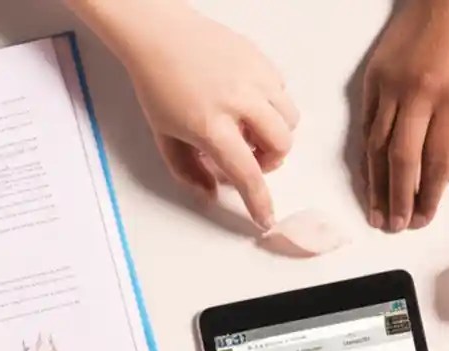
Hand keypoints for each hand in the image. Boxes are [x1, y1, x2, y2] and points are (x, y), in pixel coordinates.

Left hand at [106, 0, 297, 230]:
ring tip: (251, 129)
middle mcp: (238, 100)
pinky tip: (249, 104)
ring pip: (290, 119)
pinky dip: (272, 107)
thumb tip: (213, 194)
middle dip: (270, 161)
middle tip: (250, 157)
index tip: (265, 217)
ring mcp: (254, 77)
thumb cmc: (158, 85)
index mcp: (210, 124)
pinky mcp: (261, 60)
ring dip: (276, 134)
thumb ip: (188, 171)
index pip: (246, 173)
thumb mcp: (164, 136)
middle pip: (281, 146)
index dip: (259, 201)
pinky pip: (283, 93)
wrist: (158, 34)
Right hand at [361, 0, 448, 231]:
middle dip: (398, 198)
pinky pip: (366, 125)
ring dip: (376, 184)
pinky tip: (368, 177)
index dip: (429, 195)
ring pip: (377, 146)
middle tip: (396, 225)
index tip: (423, 217)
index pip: (437, 161)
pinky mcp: (373, 79)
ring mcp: (392, 87)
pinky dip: (366, 155)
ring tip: (376, 213)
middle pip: (403, 159)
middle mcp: (419, 95)